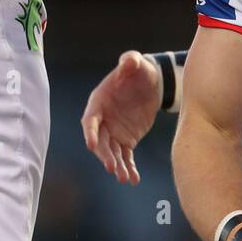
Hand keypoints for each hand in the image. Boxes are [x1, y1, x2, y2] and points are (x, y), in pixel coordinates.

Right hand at [80, 51, 158, 183]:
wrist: (151, 83)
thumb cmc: (139, 71)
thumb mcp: (136, 63)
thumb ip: (131, 61)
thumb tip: (129, 60)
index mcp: (99, 101)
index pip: (91, 119)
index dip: (90, 132)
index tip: (92, 144)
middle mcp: (103, 119)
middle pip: (100, 140)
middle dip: (104, 154)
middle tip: (111, 167)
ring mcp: (113, 131)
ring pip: (112, 152)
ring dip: (116, 165)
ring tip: (123, 178)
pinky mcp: (126, 139)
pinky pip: (125, 156)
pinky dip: (128, 167)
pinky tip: (133, 179)